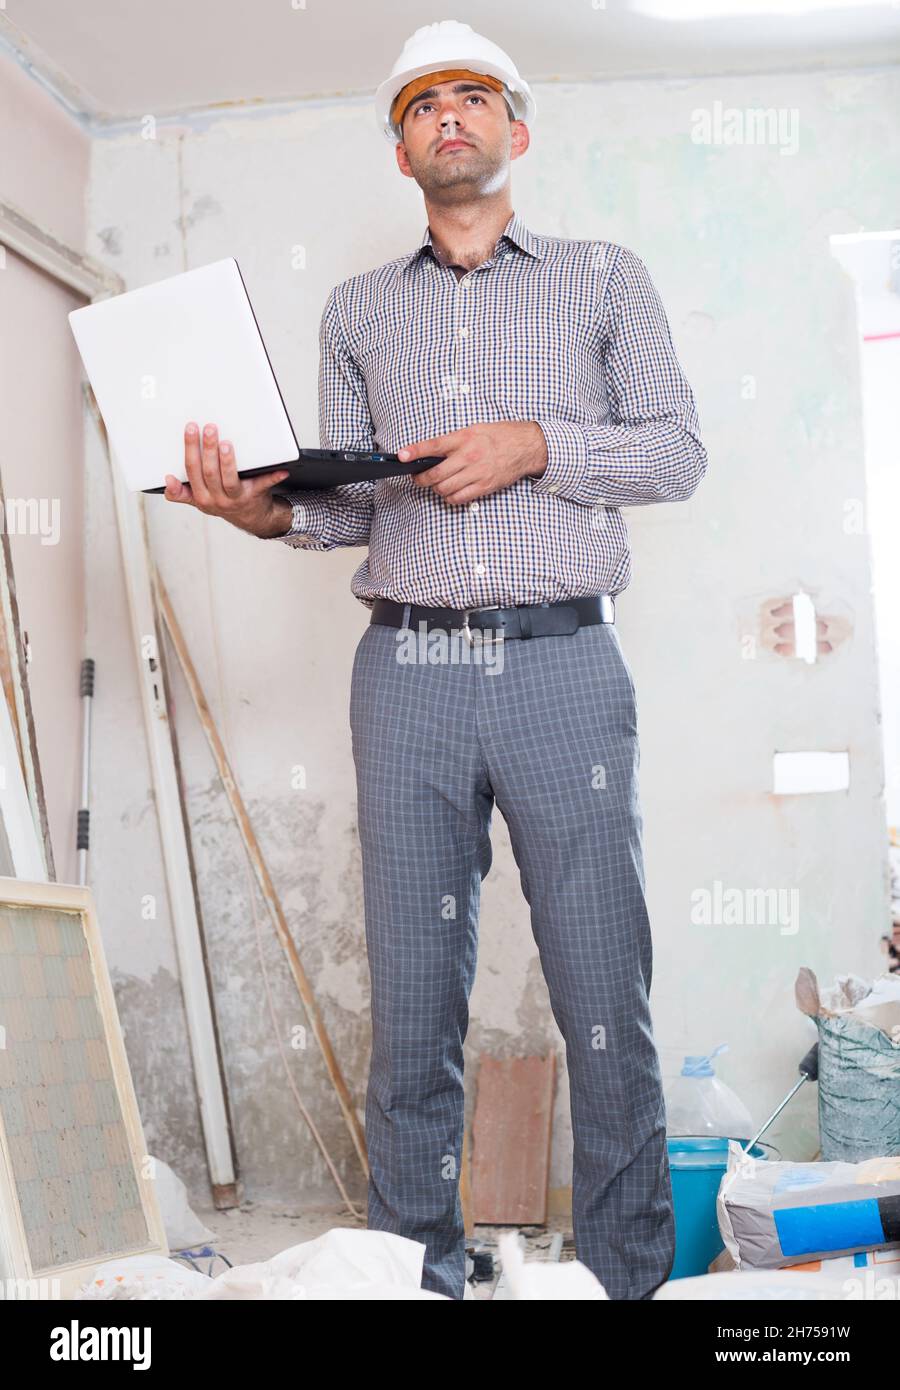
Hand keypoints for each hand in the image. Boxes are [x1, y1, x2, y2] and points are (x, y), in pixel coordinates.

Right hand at [164, 423, 292, 537]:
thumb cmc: (223, 502)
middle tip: (208, 428)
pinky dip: (272, 476)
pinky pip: (263, 485)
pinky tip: (279, 468)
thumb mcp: (198, 499)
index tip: (190, 430)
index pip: (191, 470)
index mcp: (200, 497)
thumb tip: (167, 481)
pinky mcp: (255, 496)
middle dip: (207, 449)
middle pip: (209, 472)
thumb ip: (181, 492)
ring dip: (228, 461)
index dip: (190, 449)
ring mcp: (236, 498)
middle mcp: (217, 499)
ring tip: (226, 444)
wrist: (250, 517)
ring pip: (229, 479)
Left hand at [398, 421, 547, 504]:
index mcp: (464, 438)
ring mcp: (477, 473)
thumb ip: (453, 441)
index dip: (414, 451)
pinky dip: (450, 498)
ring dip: (436, 489)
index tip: (401, 456)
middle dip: (421, 479)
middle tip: (417, 478)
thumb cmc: (498, 436)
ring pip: (444, 489)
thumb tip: (430, 453)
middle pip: (435, 474)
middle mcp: (469, 456)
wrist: (525, 446)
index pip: (433, 445)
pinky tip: (450, 492)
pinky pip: (459, 498)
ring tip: (436, 484)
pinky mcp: (484, 486)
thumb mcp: (474, 430)